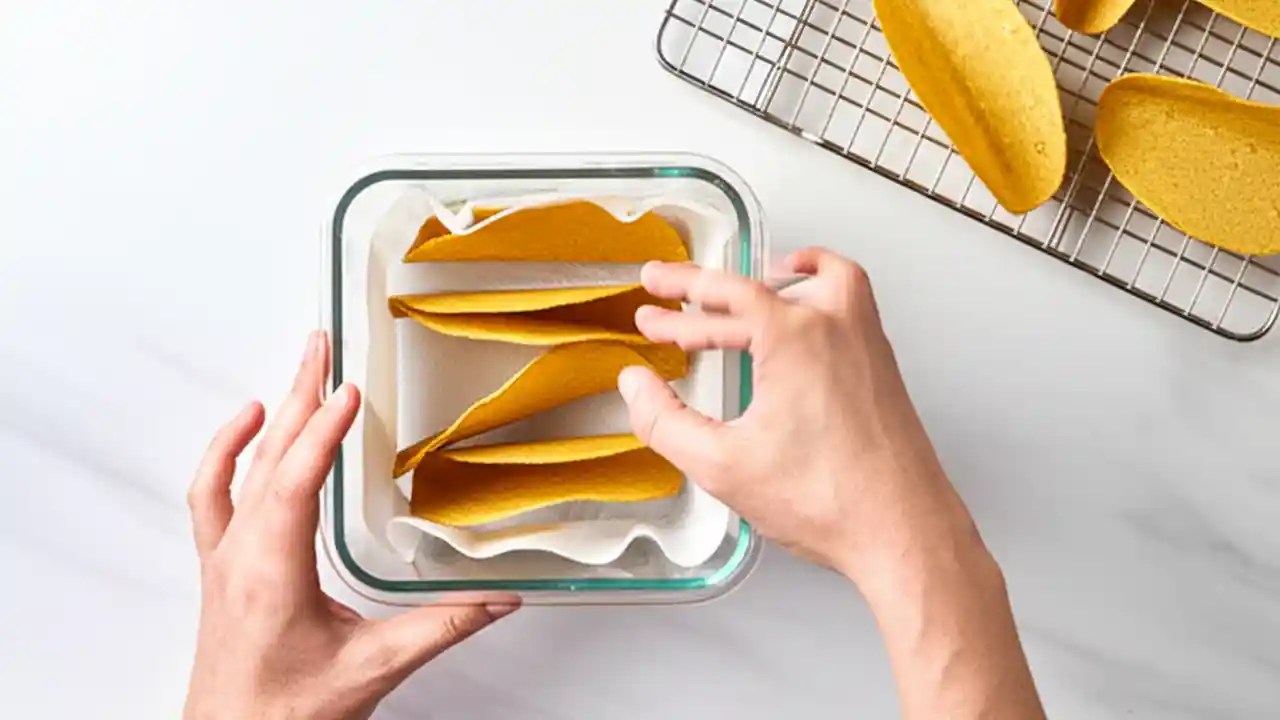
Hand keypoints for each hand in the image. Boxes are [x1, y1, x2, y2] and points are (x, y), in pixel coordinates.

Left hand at [185, 331, 517, 719]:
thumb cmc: (283, 715)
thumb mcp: (374, 669)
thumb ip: (442, 628)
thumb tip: (498, 599)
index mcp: (272, 574)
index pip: (296, 483)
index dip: (323, 433)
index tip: (350, 391)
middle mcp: (240, 557)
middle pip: (268, 458)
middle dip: (300, 396)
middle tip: (321, 348)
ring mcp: (223, 559)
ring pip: (240, 468)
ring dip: (270, 413)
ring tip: (297, 370)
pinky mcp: (221, 567)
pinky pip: (211, 493)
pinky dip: (227, 451)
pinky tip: (248, 426)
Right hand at [618, 251, 1044, 718]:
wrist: (903, 531)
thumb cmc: (831, 500)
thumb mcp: (722, 465)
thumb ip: (665, 421)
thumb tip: (636, 386)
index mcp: (796, 337)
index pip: (726, 290)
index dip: (682, 282)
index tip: (655, 280)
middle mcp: (837, 326)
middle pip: (758, 293)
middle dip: (703, 302)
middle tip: (667, 308)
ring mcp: (865, 344)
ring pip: (808, 290)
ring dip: (761, 292)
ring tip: (732, 297)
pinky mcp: (880, 368)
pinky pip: (842, 309)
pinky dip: (813, 299)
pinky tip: (798, 324)